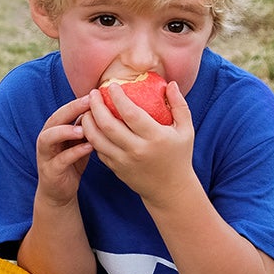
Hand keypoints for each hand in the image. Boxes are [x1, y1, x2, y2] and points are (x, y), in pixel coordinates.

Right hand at [35, 94, 94, 207]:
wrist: (59, 191)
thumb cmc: (70, 163)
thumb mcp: (78, 142)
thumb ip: (85, 128)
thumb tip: (103, 110)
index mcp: (53, 130)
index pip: (63, 111)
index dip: (77, 102)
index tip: (94, 94)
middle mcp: (46, 139)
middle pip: (55, 119)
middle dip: (71, 110)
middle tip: (89, 104)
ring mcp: (46, 154)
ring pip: (50, 137)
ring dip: (66, 131)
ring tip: (83, 128)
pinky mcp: (50, 170)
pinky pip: (61, 159)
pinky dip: (74, 152)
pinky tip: (89, 147)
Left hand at [82, 79, 195, 201]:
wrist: (170, 190)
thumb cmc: (179, 156)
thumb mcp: (186, 130)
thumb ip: (179, 105)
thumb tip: (170, 83)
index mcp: (155, 137)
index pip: (131, 113)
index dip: (118, 97)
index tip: (111, 85)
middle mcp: (137, 150)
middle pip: (108, 125)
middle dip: (96, 106)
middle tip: (92, 93)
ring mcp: (124, 161)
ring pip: (97, 139)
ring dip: (88, 122)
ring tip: (87, 109)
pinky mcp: (116, 169)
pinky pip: (99, 150)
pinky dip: (91, 137)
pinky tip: (91, 126)